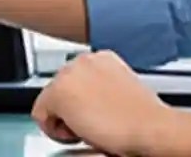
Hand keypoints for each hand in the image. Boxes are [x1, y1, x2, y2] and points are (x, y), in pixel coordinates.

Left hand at [32, 51, 166, 154]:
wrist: (149, 127)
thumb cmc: (143, 117)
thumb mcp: (123, 91)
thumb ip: (103, 88)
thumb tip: (91, 102)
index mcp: (103, 57)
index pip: (77, 81)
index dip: (83, 103)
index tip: (94, 114)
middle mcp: (83, 60)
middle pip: (61, 89)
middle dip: (72, 109)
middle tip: (91, 125)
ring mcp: (69, 74)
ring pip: (50, 101)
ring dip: (65, 117)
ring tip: (88, 129)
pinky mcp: (58, 93)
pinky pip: (40, 115)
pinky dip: (54, 130)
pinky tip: (78, 133)